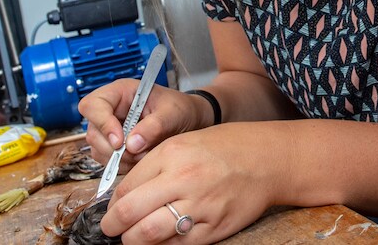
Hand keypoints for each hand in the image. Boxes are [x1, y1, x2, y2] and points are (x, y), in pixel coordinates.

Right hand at [78, 81, 209, 171]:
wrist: (189, 121)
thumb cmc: (181, 109)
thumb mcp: (172, 113)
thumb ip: (154, 126)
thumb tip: (132, 144)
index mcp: (121, 92)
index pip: (93, 105)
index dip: (102, 123)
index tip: (119, 141)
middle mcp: (111, 110)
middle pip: (93, 132)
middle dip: (113, 148)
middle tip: (138, 153)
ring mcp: (110, 129)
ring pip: (98, 150)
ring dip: (120, 159)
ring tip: (145, 154)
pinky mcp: (114, 146)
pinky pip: (108, 161)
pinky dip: (123, 165)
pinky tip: (141, 159)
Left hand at [101, 123, 291, 243]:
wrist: (266, 159)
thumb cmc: (225, 148)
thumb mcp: (184, 143)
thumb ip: (155, 166)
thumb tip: (126, 194)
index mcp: (172, 154)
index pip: (126, 186)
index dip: (113, 203)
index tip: (112, 210)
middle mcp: (183, 179)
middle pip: (130, 211)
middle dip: (113, 225)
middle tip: (111, 229)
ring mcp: (200, 205)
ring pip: (150, 233)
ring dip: (133, 240)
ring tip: (131, 238)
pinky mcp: (215, 226)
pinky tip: (160, 241)